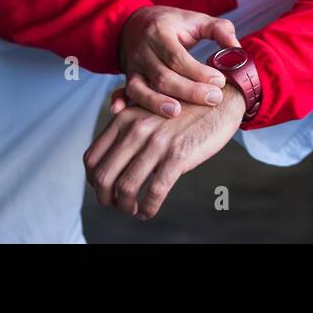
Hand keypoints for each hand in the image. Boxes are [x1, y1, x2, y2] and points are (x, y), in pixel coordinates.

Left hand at [85, 83, 245, 219]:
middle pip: (103, 176)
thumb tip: (113, 158)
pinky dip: (148, 208)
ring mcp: (157, 143)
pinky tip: (149, 211)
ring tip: (133, 210)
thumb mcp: (149, 109)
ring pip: (125, 188)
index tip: (104, 189)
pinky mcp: (178, 156)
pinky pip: (154, 191)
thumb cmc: (184, 108)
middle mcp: (136, 129)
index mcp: (124, 118)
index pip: (92, 157)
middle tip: (115, 205)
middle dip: (105, 198)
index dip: (93, 180)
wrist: (220, 100)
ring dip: (125, 206)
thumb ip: (128, 126)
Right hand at [119, 5, 239, 116]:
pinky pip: (121, 92)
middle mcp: (143, 51)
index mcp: (160, 33)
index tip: (220, 80)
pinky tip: (122, 114)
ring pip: (140, 88)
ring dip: (156, 102)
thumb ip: (219, 30)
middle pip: (163, 76)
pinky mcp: (127, 78)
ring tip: (177, 112)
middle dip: (189, 90)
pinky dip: (120, 103)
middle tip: (214, 98)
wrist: (135, 22)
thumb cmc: (171, 24)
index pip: (178, 57)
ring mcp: (133, 67)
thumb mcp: (195, 19)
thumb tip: (237, 49)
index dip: (198, 71)